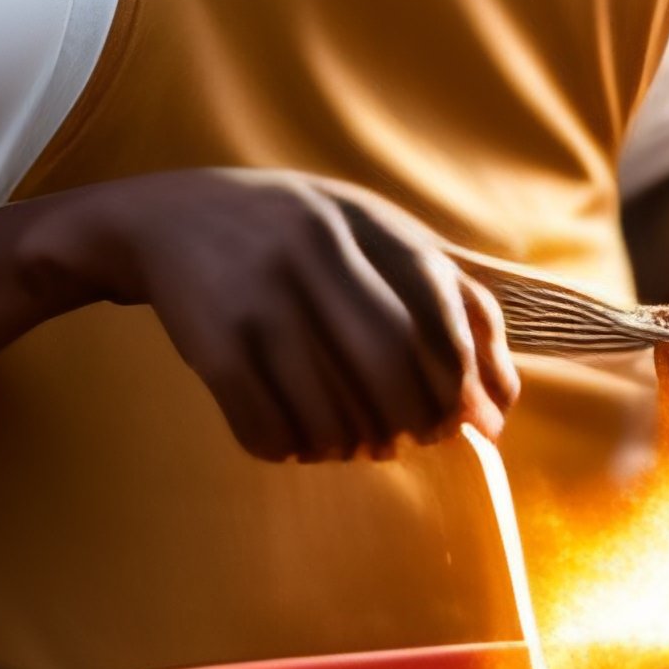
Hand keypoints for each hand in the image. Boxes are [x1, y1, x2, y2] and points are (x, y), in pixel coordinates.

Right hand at [74, 168, 520, 463]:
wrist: (168, 218)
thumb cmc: (296, 235)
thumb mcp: (370, 238)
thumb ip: (445, 303)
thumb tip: (501, 413)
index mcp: (365, 220)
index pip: (444, 309)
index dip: (463, 377)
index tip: (462, 418)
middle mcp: (316, 249)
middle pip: (392, 364)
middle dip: (414, 420)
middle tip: (409, 439)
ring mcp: (262, 295)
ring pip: (330, 409)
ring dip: (350, 446)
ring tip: (351, 445)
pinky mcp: (214, 343)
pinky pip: (267, 426)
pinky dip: (290, 450)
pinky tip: (295, 443)